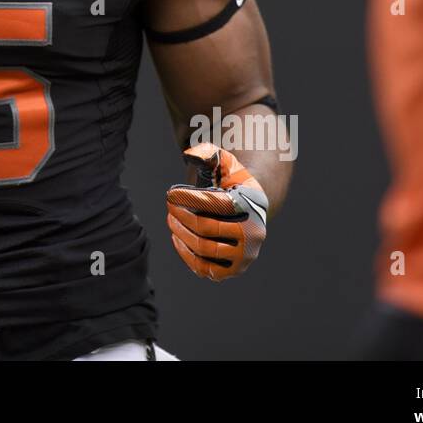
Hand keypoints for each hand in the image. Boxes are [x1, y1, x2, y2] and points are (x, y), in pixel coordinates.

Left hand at [166, 143, 267, 281]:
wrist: (249, 212)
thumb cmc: (233, 183)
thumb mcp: (225, 162)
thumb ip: (208, 152)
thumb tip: (190, 155)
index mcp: (253, 206)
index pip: (217, 204)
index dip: (189, 198)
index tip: (170, 194)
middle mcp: (254, 234)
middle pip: (208, 228)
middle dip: (182, 216)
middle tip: (169, 207)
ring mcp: (245, 256)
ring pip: (205, 249)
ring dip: (181, 234)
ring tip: (170, 220)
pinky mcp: (233, 271)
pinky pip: (204, 268)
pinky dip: (186, 254)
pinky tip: (177, 237)